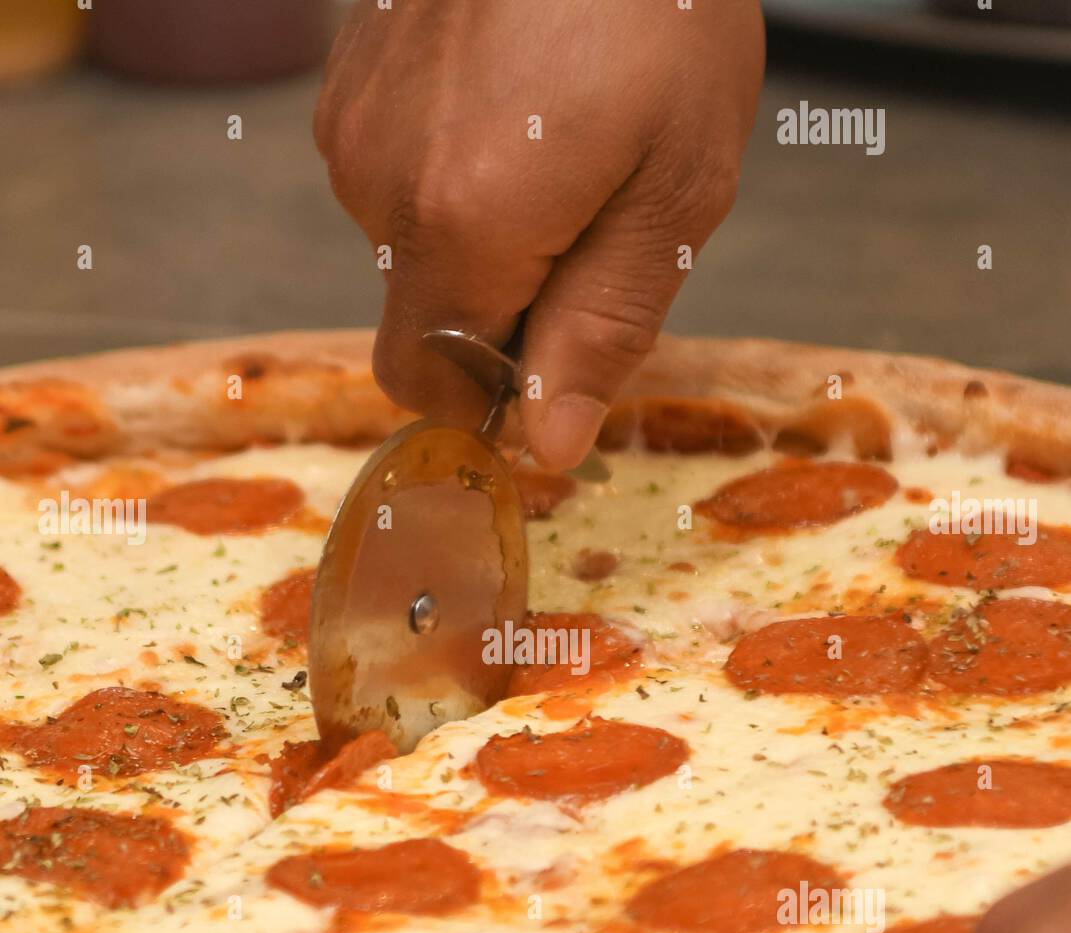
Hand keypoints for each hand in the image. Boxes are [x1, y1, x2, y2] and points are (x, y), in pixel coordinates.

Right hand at [315, 0, 763, 469]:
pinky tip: (520, 106)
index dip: (490, 394)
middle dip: (502, 310)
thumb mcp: (674, 193)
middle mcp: (375, 181)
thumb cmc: (662, 8)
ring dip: (485, 238)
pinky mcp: (351, 76)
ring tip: (565, 144)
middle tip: (594, 223)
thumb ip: (601, 333)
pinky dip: (458, 175)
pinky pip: (396, 175)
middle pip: (421, 318)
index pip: (427, 385)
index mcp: (457, 226)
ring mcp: (353, 120)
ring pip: (411, 248)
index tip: (562, 350)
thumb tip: (543, 451)